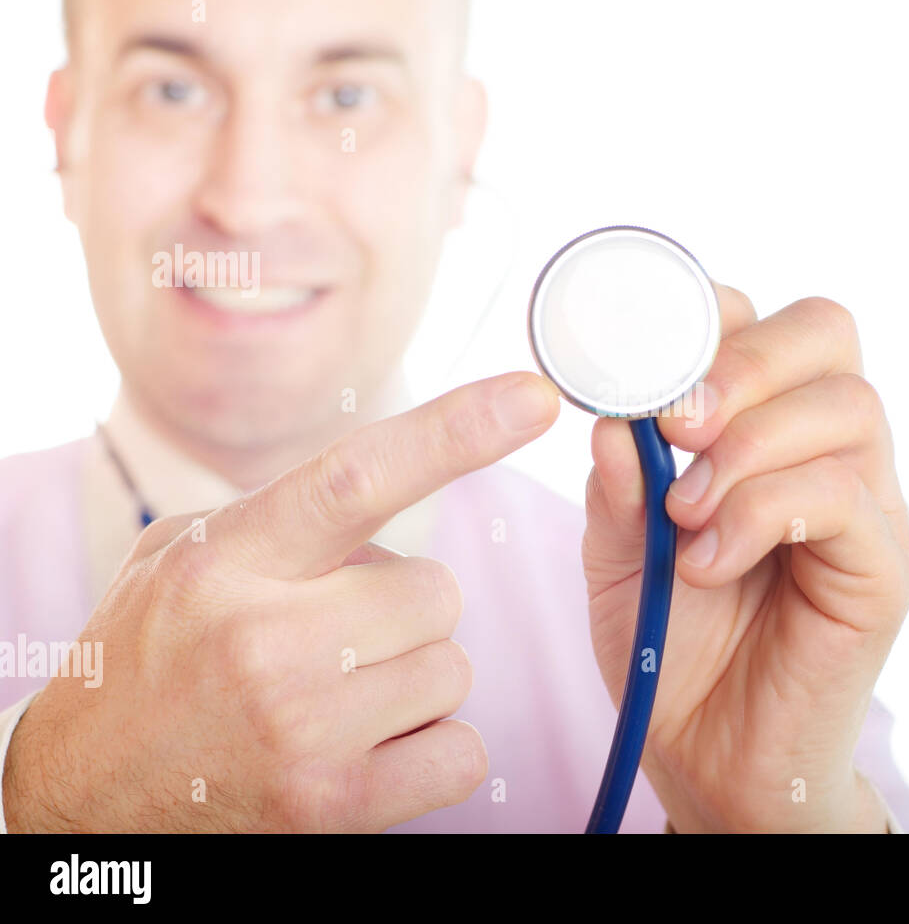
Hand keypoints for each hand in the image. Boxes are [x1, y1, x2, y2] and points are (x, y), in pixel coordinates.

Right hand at [1, 372, 558, 831]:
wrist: (85, 797)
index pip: (358, 477)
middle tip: (338, 636)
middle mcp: (265, 639)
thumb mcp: (181, 558)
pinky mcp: (332, 805)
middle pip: (437, 591)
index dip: (456, 430)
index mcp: (229, 560)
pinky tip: (365, 750)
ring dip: (413, 680)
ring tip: (335, 697)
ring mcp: (301, 728)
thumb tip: (405, 470)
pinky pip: (460, 752)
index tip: (531, 396)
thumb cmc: (148, 660)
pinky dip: (431, 750)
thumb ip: (283, 514)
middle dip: (407, 609)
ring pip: (451, 670)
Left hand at [583, 289, 908, 831]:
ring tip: (686, 516)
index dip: (709, 319)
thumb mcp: (617, 554)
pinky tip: (711, 562)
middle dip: (742, 362)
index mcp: (769, 428)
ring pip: (846, 407)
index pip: (769, 322)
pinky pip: (844, 494)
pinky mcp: (885, 568)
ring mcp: (870, 505)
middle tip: (676, 425)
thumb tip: (614, 419)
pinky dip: (762, 513)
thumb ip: (619, 486)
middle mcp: (831, 450)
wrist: (708, 756)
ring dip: (747, 449)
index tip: (645, 371)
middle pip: (828, 331)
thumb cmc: (669, 646)